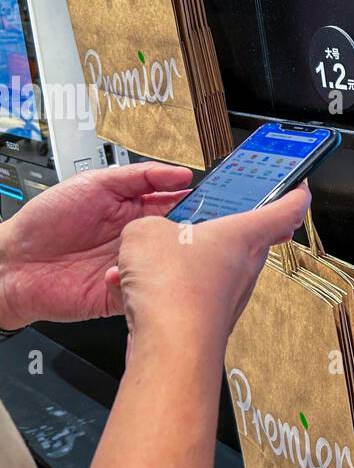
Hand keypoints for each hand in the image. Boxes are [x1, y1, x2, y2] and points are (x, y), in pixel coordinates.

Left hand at [0, 162, 191, 329]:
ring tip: (175, 251)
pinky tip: (137, 272)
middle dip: (193, 232)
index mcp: (133, 210)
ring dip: (172, 260)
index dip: (196, 201)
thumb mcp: (94, 183)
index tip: (218, 199)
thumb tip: (179, 174)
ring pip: (168, 266)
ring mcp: (131, 267)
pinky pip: (147, 291)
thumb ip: (139, 177)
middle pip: (178, 237)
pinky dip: (147, 283)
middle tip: (207, 227)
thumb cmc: (45, 221)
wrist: (14, 264)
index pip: (176, 204)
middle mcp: (135, 239)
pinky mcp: (124, 294)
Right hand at [106, 185, 310, 350]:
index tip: (300, 187)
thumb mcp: (145, 231)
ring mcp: (230, 296)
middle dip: (226, 227)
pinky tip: (138, 291)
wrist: (170, 344)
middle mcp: (244, 267)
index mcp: (243, 234)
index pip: (286, 209)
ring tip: (152, 258)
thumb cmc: (173, 288)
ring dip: (185, 263)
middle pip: (247, 239)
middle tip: (207, 216)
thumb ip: (149, 225)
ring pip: (213, 269)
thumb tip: (145, 235)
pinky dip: (165, 291)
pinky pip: (188, 296)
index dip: (295, 194)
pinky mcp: (210, 320)